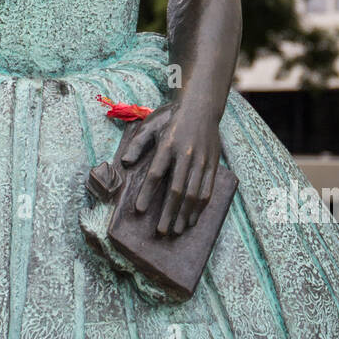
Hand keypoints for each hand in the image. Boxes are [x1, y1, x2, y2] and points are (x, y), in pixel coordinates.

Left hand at [120, 97, 220, 237]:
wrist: (202, 107)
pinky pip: (207, 189)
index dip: (148, 193)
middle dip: (169, 213)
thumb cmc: (172, 117)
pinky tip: (193, 218)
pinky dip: (200, 207)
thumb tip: (125, 163)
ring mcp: (201, 160)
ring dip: (185, 214)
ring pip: (194, 193)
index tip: (139, 210)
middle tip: (161, 231)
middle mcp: (186, 154)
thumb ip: (137, 144)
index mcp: (168, 145)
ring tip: (177, 230)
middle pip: (177, 189)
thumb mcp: (151, 124)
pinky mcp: (212, 163)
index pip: (156, 173)